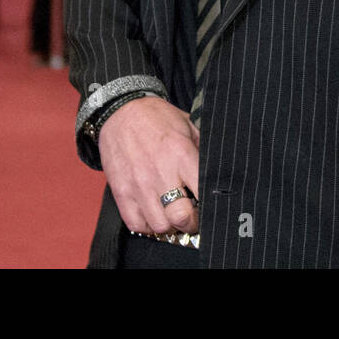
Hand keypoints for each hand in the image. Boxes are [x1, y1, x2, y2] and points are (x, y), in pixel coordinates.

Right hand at [99, 96, 200, 234]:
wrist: (120, 112)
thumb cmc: (158, 119)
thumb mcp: (188, 126)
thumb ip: (202, 150)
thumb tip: (218, 173)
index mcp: (181, 155)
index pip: (202, 193)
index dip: (210, 206)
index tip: (210, 206)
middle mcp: (160, 173)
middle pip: (181, 217)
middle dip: (192, 222)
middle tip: (193, 216)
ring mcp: (138, 185)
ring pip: (160, 226)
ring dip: (170, 225)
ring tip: (172, 214)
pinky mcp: (121, 192)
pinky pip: (136, 225)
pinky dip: (148, 226)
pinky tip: (154, 214)